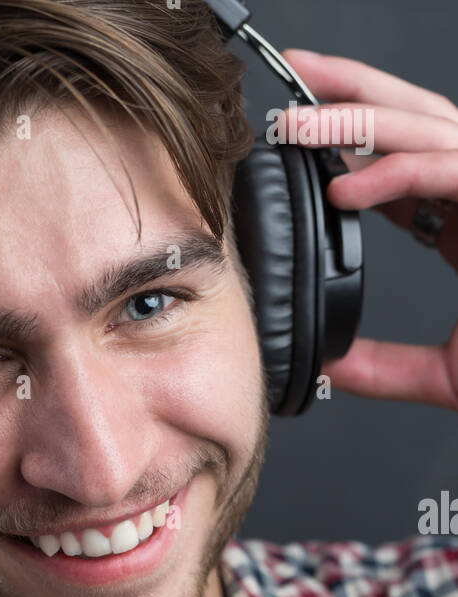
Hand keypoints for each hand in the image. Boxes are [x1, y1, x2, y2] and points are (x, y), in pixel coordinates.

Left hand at [280, 49, 457, 408]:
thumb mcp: (445, 374)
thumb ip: (384, 368)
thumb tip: (329, 369)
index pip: (403, 164)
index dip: (350, 143)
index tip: (298, 140)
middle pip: (413, 123)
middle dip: (349, 96)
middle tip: (289, 86)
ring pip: (425, 129)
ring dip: (356, 120)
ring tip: (296, 124)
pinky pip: (444, 170)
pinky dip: (393, 174)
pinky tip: (343, 188)